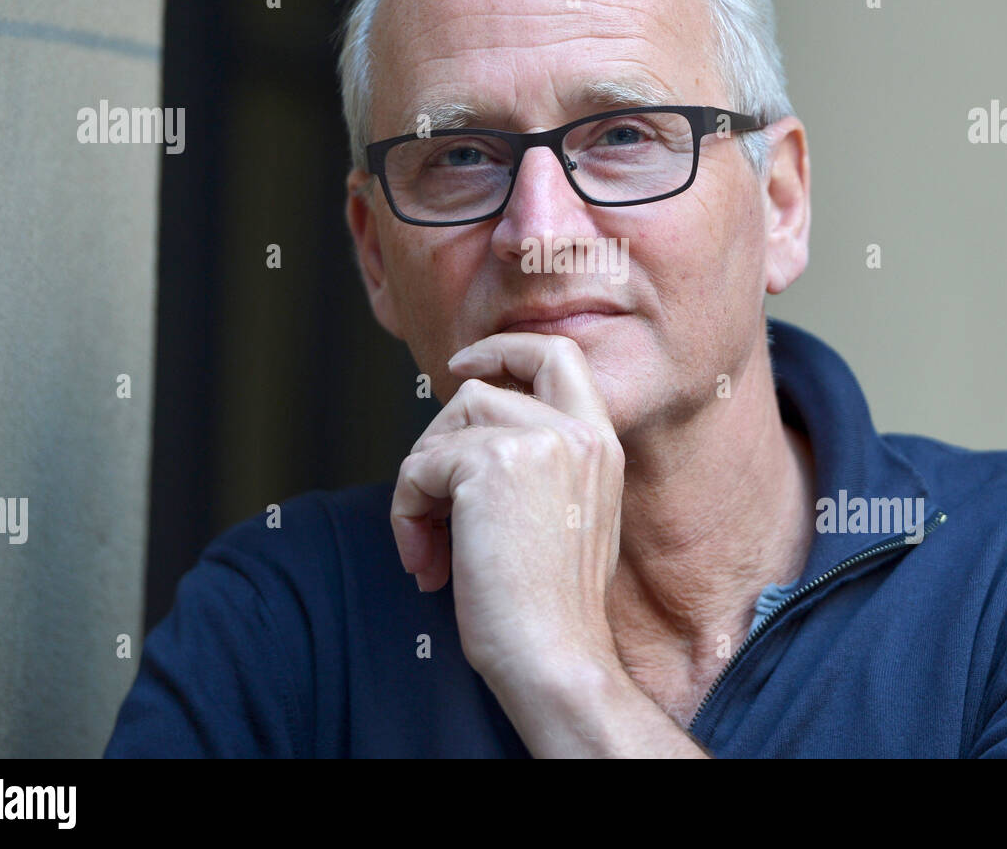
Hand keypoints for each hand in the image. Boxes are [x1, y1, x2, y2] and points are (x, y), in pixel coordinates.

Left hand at [390, 333, 625, 692]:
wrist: (554, 658)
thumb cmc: (551, 609)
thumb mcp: (565, 518)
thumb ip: (538, 465)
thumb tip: (461, 437)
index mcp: (600, 444)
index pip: (559, 353)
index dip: (504, 348)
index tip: (463, 367)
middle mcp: (576, 432)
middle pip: (483, 387)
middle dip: (440, 438)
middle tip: (431, 504)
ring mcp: (537, 441)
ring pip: (446, 427)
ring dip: (422, 484)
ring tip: (430, 546)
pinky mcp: (491, 463)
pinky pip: (419, 467)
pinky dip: (406, 514)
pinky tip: (426, 564)